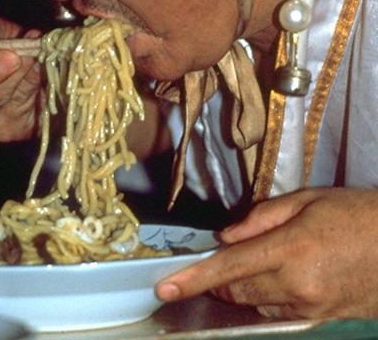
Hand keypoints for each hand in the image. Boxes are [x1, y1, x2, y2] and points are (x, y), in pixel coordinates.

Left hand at [156, 187, 377, 318]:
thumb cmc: (354, 214)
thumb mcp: (307, 200)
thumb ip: (261, 217)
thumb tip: (226, 235)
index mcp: (292, 248)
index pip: (229, 267)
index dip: (193, 279)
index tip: (165, 288)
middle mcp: (297, 284)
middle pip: (236, 290)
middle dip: (218, 278)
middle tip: (219, 257)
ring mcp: (310, 308)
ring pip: (254, 304)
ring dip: (243, 287)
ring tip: (258, 260)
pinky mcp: (320, 319)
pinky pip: (277, 313)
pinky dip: (265, 297)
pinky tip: (276, 276)